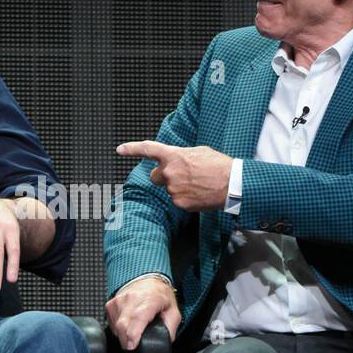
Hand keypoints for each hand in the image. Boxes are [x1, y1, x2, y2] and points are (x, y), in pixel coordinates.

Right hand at [106, 275, 181, 351]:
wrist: (149, 281)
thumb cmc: (161, 297)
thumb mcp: (174, 312)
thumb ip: (170, 329)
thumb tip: (162, 343)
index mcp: (150, 299)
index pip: (138, 317)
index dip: (133, 334)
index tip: (132, 346)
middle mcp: (132, 298)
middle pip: (123, 325)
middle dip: (127, 341)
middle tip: (134, 346)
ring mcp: (119, 300)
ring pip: (116, 326)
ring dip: (123, 335)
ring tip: (134, 332)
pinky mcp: (111, 304)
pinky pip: (112, 323)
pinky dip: (118, 329)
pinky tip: (128, 325)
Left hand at [117, 140, 232, 210]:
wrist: (232, 183)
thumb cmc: (218, 165)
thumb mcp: (198, 152)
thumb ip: (180, 156)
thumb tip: (175, 161)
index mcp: (173, 155)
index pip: (147, 149)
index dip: (131, 148)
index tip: (120, 149)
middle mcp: (169, 172)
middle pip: (154, 176)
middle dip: (163, 176)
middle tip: (181, 176)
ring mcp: (173, 189)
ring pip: (168, 189)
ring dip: (178, 187)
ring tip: (198, 183)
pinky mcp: (179, 203)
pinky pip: (177, 200)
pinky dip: (186, 198)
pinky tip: (199, 193)